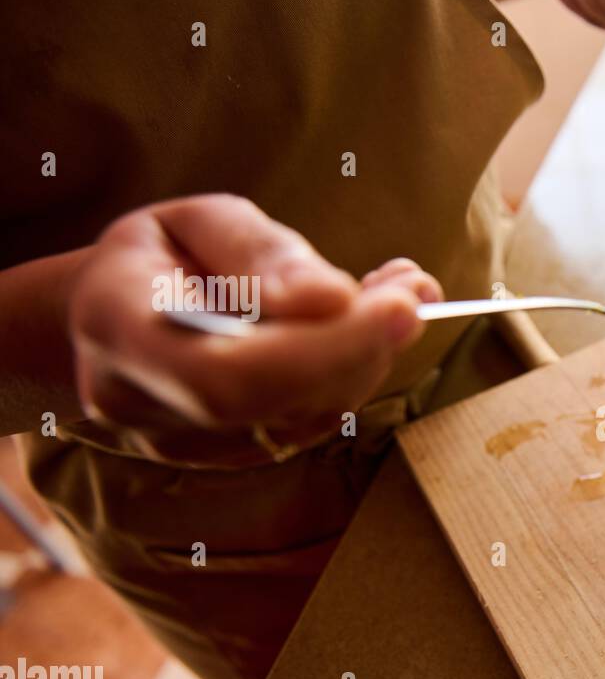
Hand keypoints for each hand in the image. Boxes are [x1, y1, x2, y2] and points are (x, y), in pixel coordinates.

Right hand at [67, 194, 440, 467]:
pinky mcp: (234, 456)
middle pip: (276, 402)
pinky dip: (358, 372)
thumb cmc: (162, 257)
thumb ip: (260, 254)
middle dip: (361, 347)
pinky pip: (313, 421)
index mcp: (116, 329)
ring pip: (306, 414)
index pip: (227, 372)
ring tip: (403, 292)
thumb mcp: (199, 221)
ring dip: (372, 355)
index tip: (396, 306)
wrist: (119, 316)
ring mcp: (187, 444)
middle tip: (414, 292)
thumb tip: (332, 298)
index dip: (322, 350)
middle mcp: (143, 404)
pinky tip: (378, 322)